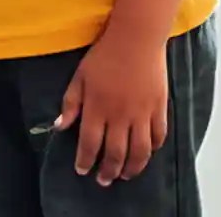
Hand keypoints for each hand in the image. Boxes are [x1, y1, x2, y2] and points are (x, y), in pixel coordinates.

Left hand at [54, 33, 167, 186]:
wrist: (135, 39)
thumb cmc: (103, 56)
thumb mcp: (79, 77)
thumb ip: (71, 103)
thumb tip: (61, 126)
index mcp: (97, 108)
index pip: (90, 144)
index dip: (85, 160)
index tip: (82, 170)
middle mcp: (120, 116)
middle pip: (115, 153)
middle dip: (108, 171)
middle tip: (104, 181)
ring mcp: (142, 114)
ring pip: (139, 151)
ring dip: (132, 168)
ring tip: (125, 175)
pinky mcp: (159, 108)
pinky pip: (158, 136)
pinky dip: (153, 148)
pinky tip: (146, 153)